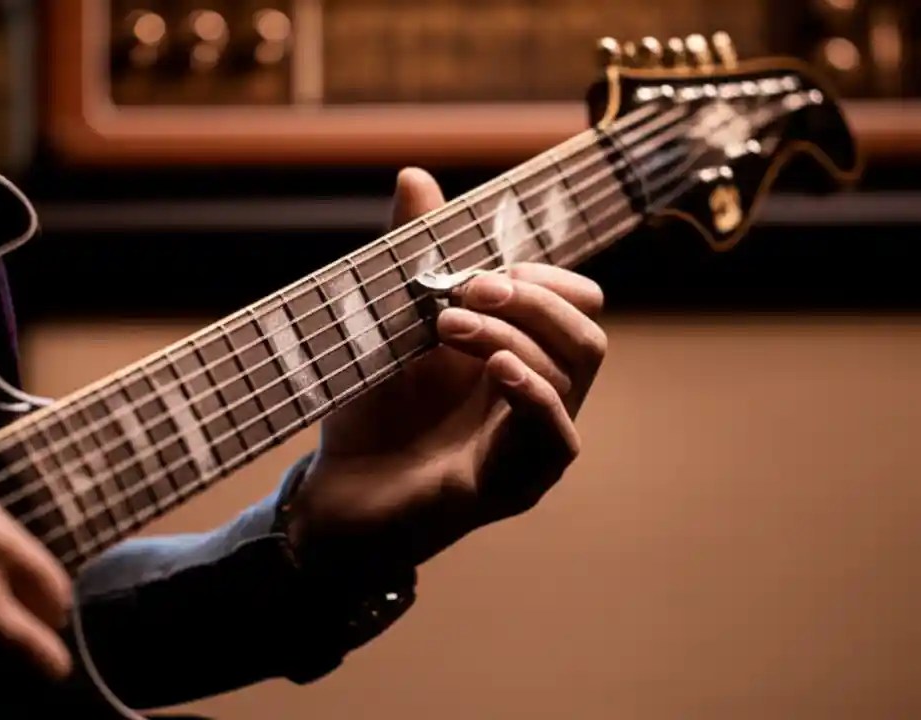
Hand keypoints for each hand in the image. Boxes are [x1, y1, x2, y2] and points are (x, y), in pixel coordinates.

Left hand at [285, 168, 606, 573]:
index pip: (576, 303)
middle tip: (469, 288)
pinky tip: (497, 367)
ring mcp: (533, 446)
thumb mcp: (387, 322)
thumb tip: (414, 175)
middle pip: (586, 332)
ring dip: (512, 333)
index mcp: (522, 356)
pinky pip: (555, 435)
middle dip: (533, 297)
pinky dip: (532, 392)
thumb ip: (409, 252)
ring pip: (571, 372)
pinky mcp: (516, 486)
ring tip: (447, 326)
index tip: (478, 268)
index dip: (540, 276)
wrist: (334, 496)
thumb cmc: (370, 413)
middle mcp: (539, 400)